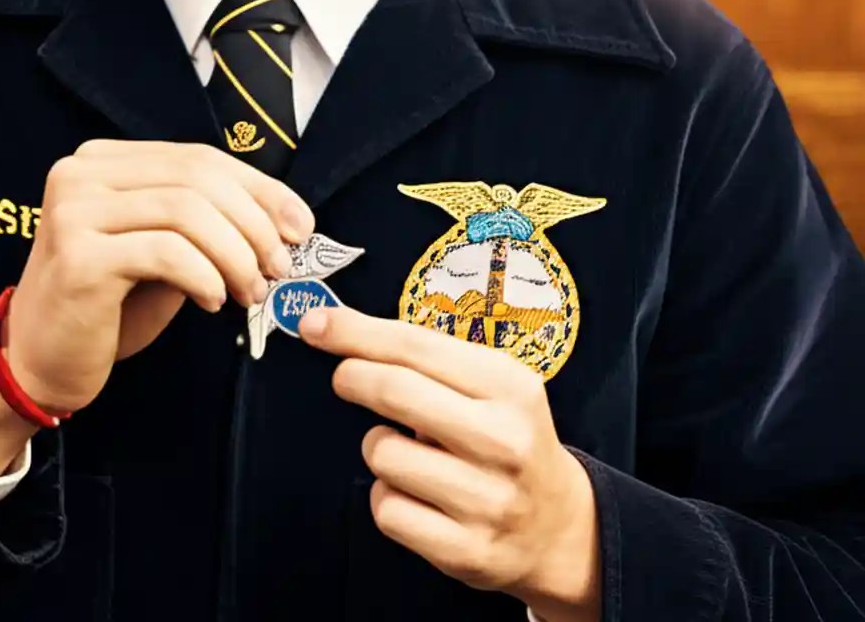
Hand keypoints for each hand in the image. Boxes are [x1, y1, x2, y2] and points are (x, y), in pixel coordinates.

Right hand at [0, 140, 315, 476]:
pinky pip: (167, 253)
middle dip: (254, 224)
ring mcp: (74, 212)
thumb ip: (206, 225)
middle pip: (198, 178)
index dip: (261, 190)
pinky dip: (204, 276)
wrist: (40, 363)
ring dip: (236, 254)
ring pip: (187, 211)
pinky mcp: (77, 257)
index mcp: (102, 163)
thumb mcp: (163, 254)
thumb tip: (284, 219)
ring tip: (251, 291)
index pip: (200, 159)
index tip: (301, 227)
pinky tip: (213, 302)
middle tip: (280, 267)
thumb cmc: (107, 310)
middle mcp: (81, 174)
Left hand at [300, 307, 599, 621]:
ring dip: (379, 448)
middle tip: (346, 379)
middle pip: (393, 391)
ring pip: (381, 454)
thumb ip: (425, 359)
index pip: (415, 346)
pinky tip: (416, 495)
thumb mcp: (490, 388)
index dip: (354, 332)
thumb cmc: (506, 441)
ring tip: (410, 454)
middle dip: (352, 377)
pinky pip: (385, 508)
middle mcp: (504, 441)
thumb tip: (334, 327)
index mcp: (510, 387)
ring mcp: (486, 499)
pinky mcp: (465, 549)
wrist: (559, 528)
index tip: (315, 324)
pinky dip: (387, 497)